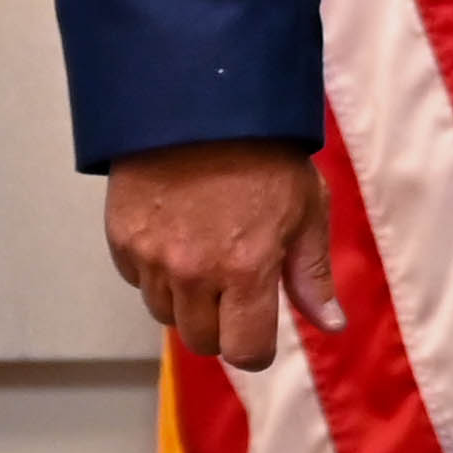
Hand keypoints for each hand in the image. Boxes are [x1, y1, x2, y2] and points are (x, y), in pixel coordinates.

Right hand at [106, 138, 339, 369]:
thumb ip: (312, 275)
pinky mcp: (122, 238)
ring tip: (203, 250)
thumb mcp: (306, 208)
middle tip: (232, 284)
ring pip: (165, 313)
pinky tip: (175, 232)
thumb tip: (330, 326)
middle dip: (220, 324)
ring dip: (185, 298)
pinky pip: (137, 279)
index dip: (255, 346)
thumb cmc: (265, 153)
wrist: (201, 100)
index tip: (257, 327)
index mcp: (247, 270)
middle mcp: (195, 272)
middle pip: (201, 341)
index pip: (244, 352)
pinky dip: (154, 269)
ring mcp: (152, 257)